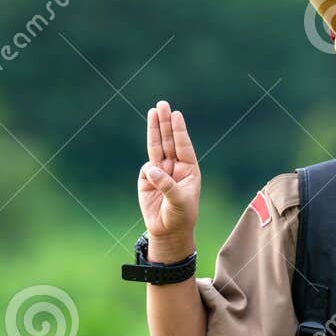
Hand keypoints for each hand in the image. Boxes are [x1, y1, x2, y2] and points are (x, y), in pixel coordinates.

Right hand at [139, 100, 200, 252]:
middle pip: (169, 140)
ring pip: (156, 146)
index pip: (183, 145)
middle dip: (166, 123)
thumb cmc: (180, 215)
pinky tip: (153, 180)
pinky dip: (148, 170)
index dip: (179, 130)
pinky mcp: (146, 178)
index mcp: (189, 169)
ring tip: (153, 111)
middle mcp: (175, 166)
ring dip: (154, 129)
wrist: (167, 231)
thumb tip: (150, 167)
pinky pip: (146, 168)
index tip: (176, 114)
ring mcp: (160, 171)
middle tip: (163, 104)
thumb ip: (166, 184)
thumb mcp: (178, 201)